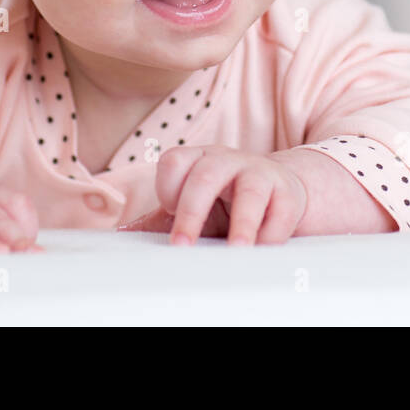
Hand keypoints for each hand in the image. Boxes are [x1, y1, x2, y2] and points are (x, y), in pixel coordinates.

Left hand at [117, 144, 308, 245]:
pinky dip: (271, 235)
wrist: (277, 190)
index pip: (174, 162)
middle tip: (182, 246)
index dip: (168, 187)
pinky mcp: (287, 193)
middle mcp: (227, 160)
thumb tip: (121, 233)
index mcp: (197, 159)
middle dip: (192, 211)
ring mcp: (259, 173)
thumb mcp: (190, 207)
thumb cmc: (225, 202)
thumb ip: (159, 220)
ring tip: (235, 250)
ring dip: (242, 223)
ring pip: (250, 190)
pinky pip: (281, 211)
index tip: (168, 211)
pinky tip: (261, 250)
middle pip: (206, 175)